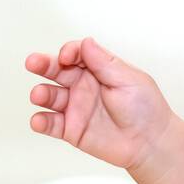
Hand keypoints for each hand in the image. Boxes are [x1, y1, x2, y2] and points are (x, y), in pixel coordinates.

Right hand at [24, 37, 174, 170]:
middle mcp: (82, 86)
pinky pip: (49, 124)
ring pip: (48, 95)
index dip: (69, 52)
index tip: (67, 57)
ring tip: (40, 95)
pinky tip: (39, 120)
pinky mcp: (70, 129)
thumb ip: (105, 62)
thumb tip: (86, 41)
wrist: (151, 142)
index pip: (75, 54)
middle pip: (55, 70)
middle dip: (42, 64)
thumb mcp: (129, 79)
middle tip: (33, 63)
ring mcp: (74, 107)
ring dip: (41, 93)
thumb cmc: (145, 107)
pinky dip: (40, 121)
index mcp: (97, 70)